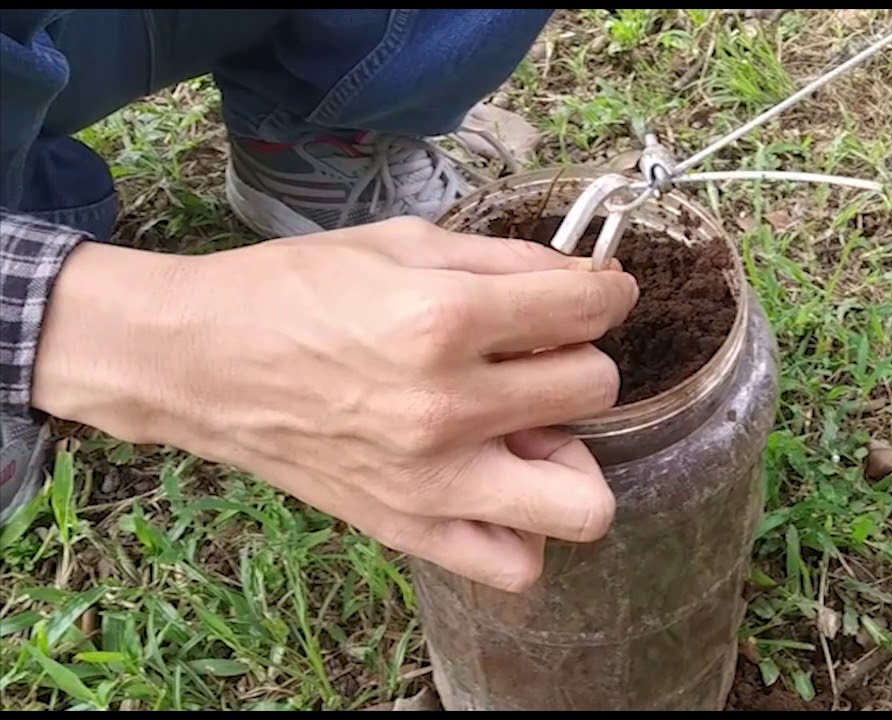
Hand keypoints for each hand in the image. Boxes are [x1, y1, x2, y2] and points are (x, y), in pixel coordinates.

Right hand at [32, 217, 639, 591]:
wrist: (200, 361)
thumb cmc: (296, 290)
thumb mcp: (403, 243)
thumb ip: (505, 259)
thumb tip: (586, 281)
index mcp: (443, 319)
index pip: (589, 312)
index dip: (605, 294)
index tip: (593, 297)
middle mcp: (446, 407)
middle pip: (597, 389)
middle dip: (578, 360)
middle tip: (537, 356)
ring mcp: (432, 481)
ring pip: (585, 500)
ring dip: (572, 454)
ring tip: (528, 427)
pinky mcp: (409, 529)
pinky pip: (517, 564)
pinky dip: (524, 527)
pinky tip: (497, 480)